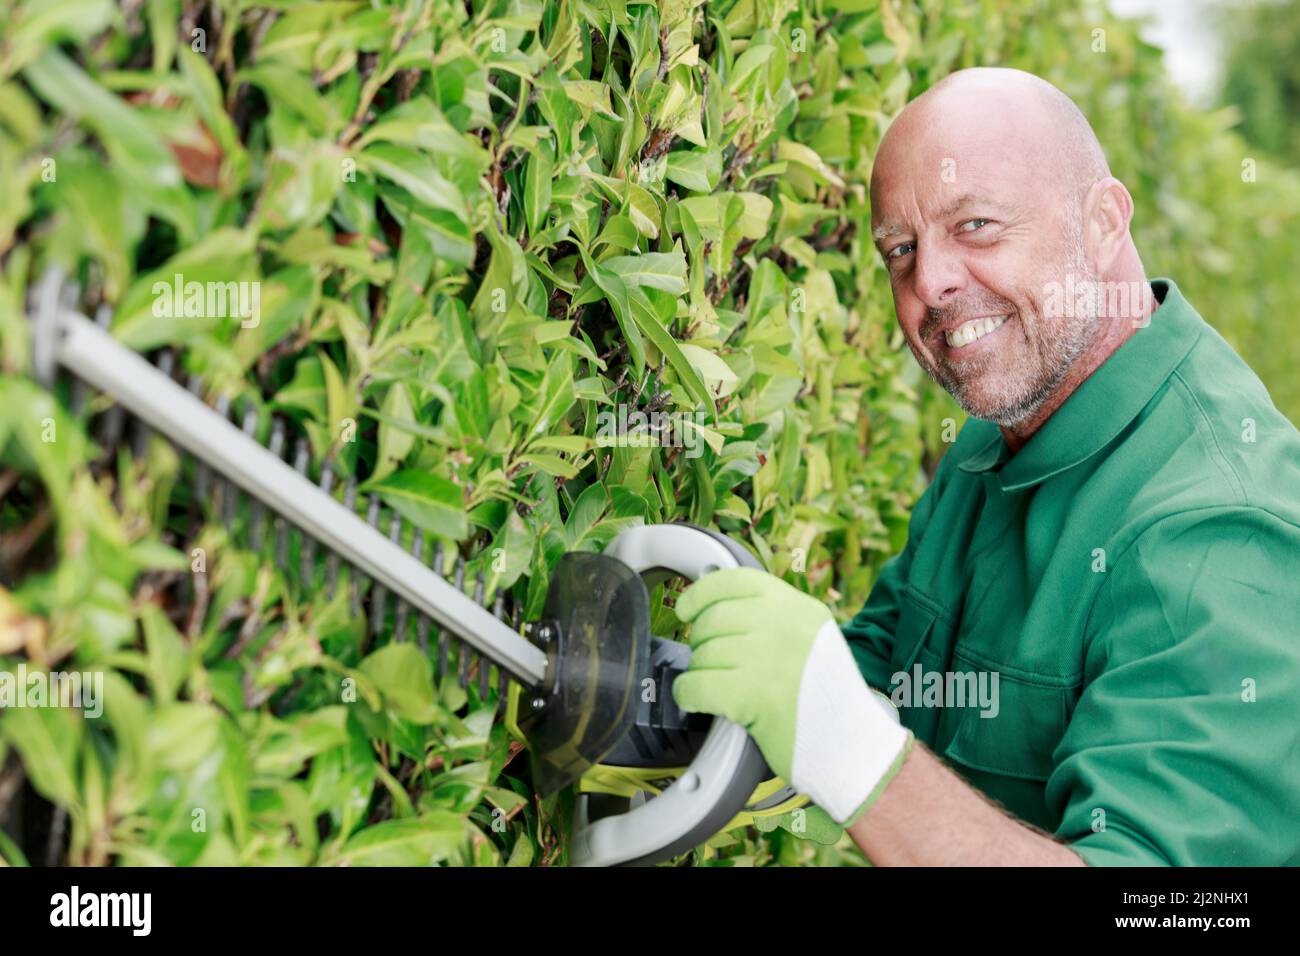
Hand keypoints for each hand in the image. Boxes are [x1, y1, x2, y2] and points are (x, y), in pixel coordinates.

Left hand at [672, 567, 913, 825]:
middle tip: (708, 660)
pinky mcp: (752, 695)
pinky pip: (696, 685)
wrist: (853, 745)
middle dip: (701, 642)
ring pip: (703, 654)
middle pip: (713, 620)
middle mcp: (784, 625)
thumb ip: (774, 618)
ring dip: (699, 671)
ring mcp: (768, 658)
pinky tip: (696, 700)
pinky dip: (688, 693)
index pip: (735, 581)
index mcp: (798, 607)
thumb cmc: (829, 698)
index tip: (686, 608)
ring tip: (715, 685)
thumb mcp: (814, 637)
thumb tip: (717, 608)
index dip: (701, 594)